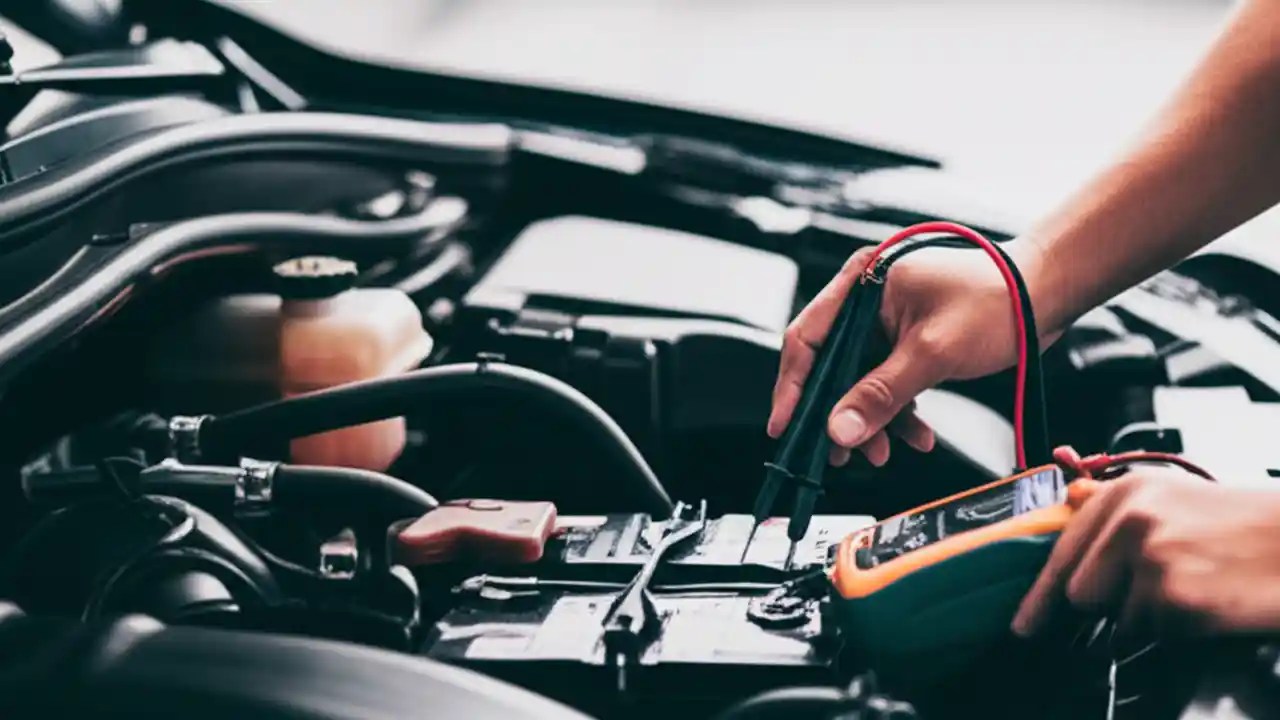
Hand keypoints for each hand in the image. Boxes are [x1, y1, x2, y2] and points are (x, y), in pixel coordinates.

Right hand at [767, 241, 1046, 466]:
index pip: (807, 339)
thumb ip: (881, 395)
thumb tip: (839, 431)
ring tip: (882, 453)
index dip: (793, 387)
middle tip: (838, 453)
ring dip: (871, 421)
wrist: (1049, 293)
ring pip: (860, 382)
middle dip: (838, 414)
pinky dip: (898, 412)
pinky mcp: (906, 343)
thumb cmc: (998, 300)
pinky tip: (916, 436)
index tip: (786, 428)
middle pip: (831, 366)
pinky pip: (887, 384)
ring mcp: (887, 323)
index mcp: (861, 284)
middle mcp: (867, 302)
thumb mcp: (931, 353)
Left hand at [1013, 469, 1279, 638]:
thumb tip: (1071, 501)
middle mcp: (1129, 521)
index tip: (1025, 622)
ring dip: (1147, 615)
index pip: (1062, 550)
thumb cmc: (1241, 524)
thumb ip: (1115, 508)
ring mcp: (1149, 558)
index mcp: (1124, 493)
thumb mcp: (1172, 497)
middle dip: (1108, 603)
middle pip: (1078, 592)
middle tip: (1156, 590)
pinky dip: (1176, 629)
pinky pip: (1152, 632)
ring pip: (1116, 617)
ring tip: (1190, 586)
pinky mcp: (1174, 596)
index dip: (1040, 593)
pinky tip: (1205, 601)